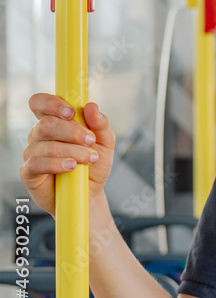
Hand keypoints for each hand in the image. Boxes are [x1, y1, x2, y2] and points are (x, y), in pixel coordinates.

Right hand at [20, 94, 115, 214]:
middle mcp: (39, 136)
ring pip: (47, 145)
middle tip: (91, 142)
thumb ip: (100, 124)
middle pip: (47, 124)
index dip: (52, 103)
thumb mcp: (105, 143)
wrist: (90, 193)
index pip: (40, 103)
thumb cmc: (93, 165)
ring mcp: (32, 153)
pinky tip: (72, 167)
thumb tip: (91, 106)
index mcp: (54, 122)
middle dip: (73, 132)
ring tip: (89, 159)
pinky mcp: (29, 173)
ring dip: (73, 151)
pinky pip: (37, 163)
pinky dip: (58, 163)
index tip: (71, 112)